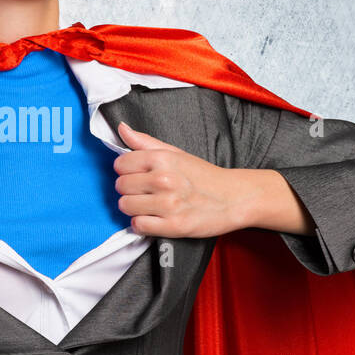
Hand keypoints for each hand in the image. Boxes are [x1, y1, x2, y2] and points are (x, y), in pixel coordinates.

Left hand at [114, 122, 313, 237]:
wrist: (234, 198)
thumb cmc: (204, 176)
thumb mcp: (176, 153)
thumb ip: (145, 142)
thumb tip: (121, 128)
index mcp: (162, 159)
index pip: (120, 164)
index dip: (126, 171)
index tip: (138, 175)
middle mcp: (164, 179)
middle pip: (120, 186)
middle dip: (130, 190)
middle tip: (146, 192)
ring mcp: (168, 204)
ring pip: (125, 206)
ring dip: (134, 208)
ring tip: (150, 205)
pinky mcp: (173, 226)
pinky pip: (138, 225)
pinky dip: (143, 224)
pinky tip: (154, 218)